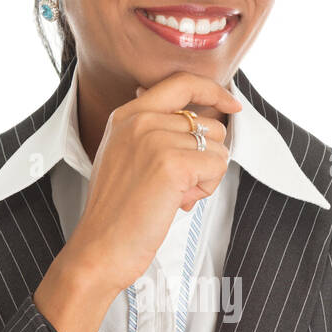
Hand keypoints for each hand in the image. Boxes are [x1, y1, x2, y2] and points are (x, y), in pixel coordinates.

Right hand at [67, 72, 239, 294]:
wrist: (99, 248)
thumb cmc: (117, 213)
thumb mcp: (125, 157)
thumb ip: (153, 132)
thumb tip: (196, 119)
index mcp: (127, 115)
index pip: (181, 83)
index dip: (213, 91)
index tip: (232, 105)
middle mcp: (140, 120)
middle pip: (209, 124)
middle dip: (205, 158)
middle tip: (177, 186)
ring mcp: (155, 139)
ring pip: (217, 146)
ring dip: (205, 176)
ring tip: (173, 195)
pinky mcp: (172, 163)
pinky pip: (218, 165)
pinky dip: (206, 189)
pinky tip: (178, 203)